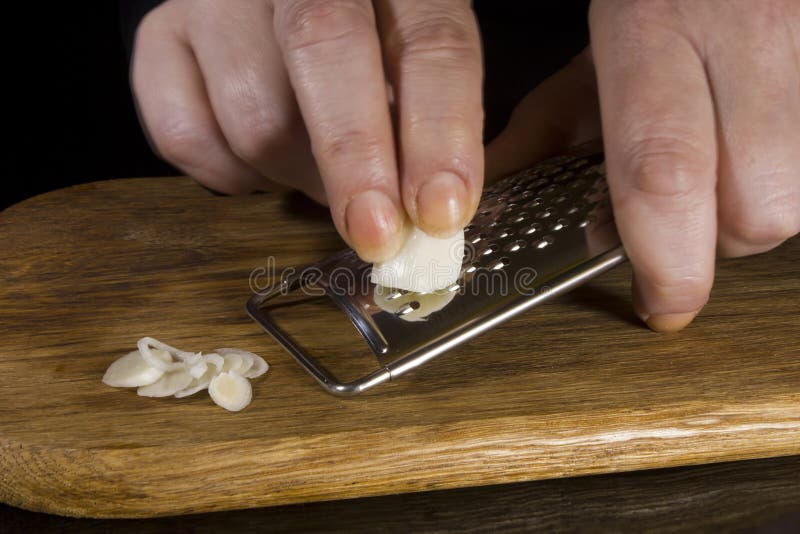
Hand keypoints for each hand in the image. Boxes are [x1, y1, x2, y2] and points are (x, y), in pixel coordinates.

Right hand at [131, 0, 482, 261]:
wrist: (268, 10)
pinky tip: (262, 166)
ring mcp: (219, 0)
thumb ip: (429, 124)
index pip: (429, 39)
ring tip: (317, 176)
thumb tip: (431, 216)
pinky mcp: (160, 35)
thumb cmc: (363, 56)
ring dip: (297, 176)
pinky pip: (185, 136)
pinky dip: (231, 177)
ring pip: (254, 114)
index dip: (438, 130)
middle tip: (375, 233)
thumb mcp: (413, 70)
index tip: (438, 209)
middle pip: (324, 43)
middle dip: (354, 157)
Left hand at [488, 0, 799, 331]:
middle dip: (720, 244)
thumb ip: (544, 136)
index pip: (665, 175)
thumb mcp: (589, 58)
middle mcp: (743, 31)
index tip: (660, 305)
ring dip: (758, 209)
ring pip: (799, 192)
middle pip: (758, 207)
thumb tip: (499, 213)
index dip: (667, 265)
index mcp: (652, 30)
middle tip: (688, 229)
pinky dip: (787, 177)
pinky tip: (755, 151)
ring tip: (724, 177)